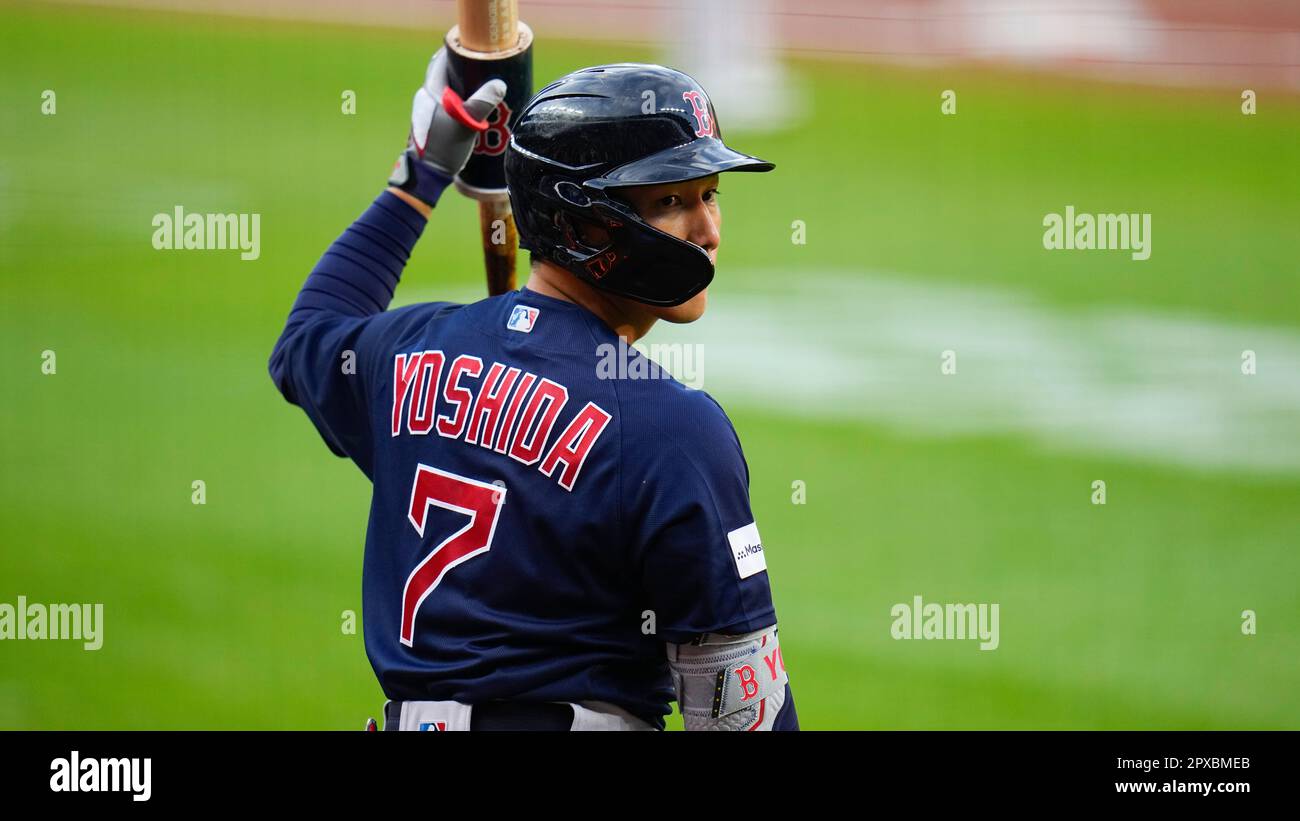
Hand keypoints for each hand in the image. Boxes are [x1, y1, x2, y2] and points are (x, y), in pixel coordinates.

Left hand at [388, 47, 507, 205]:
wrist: (426, 175)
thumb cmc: (442, 147)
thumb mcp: (466, 123)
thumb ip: (482, 102)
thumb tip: (499, 84)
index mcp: (431, 91)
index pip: (441, 61)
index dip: (457, 52)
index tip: (475, 49)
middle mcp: (427, 97)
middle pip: (447, 75)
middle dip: (465, 71)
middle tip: (486, 70)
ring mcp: (428, 111)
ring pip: (448, 91)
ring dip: (465, 88)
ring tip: (485, 89)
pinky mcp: (433, 124)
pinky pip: (449, 105)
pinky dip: (461, 102)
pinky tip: (475, 110)